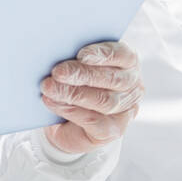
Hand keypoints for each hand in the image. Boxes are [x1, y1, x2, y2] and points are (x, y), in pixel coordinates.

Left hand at [40, 40, 143, 154]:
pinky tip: (51, 102)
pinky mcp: (114, 130)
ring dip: (72, 93)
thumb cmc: (75, 84)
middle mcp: (132, 85)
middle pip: (111, 78)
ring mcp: (126, 110)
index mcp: (127, 62)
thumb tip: (58, 51)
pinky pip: (93, 120)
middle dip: (82, 74)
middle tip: (57, 72)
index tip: (81, 54)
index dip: (102, 54)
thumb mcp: (77, 66)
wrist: (67, 122)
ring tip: (49, 88)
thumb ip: (75, 58)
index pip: (121, 54)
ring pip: (103, 100)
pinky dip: (70, 110)